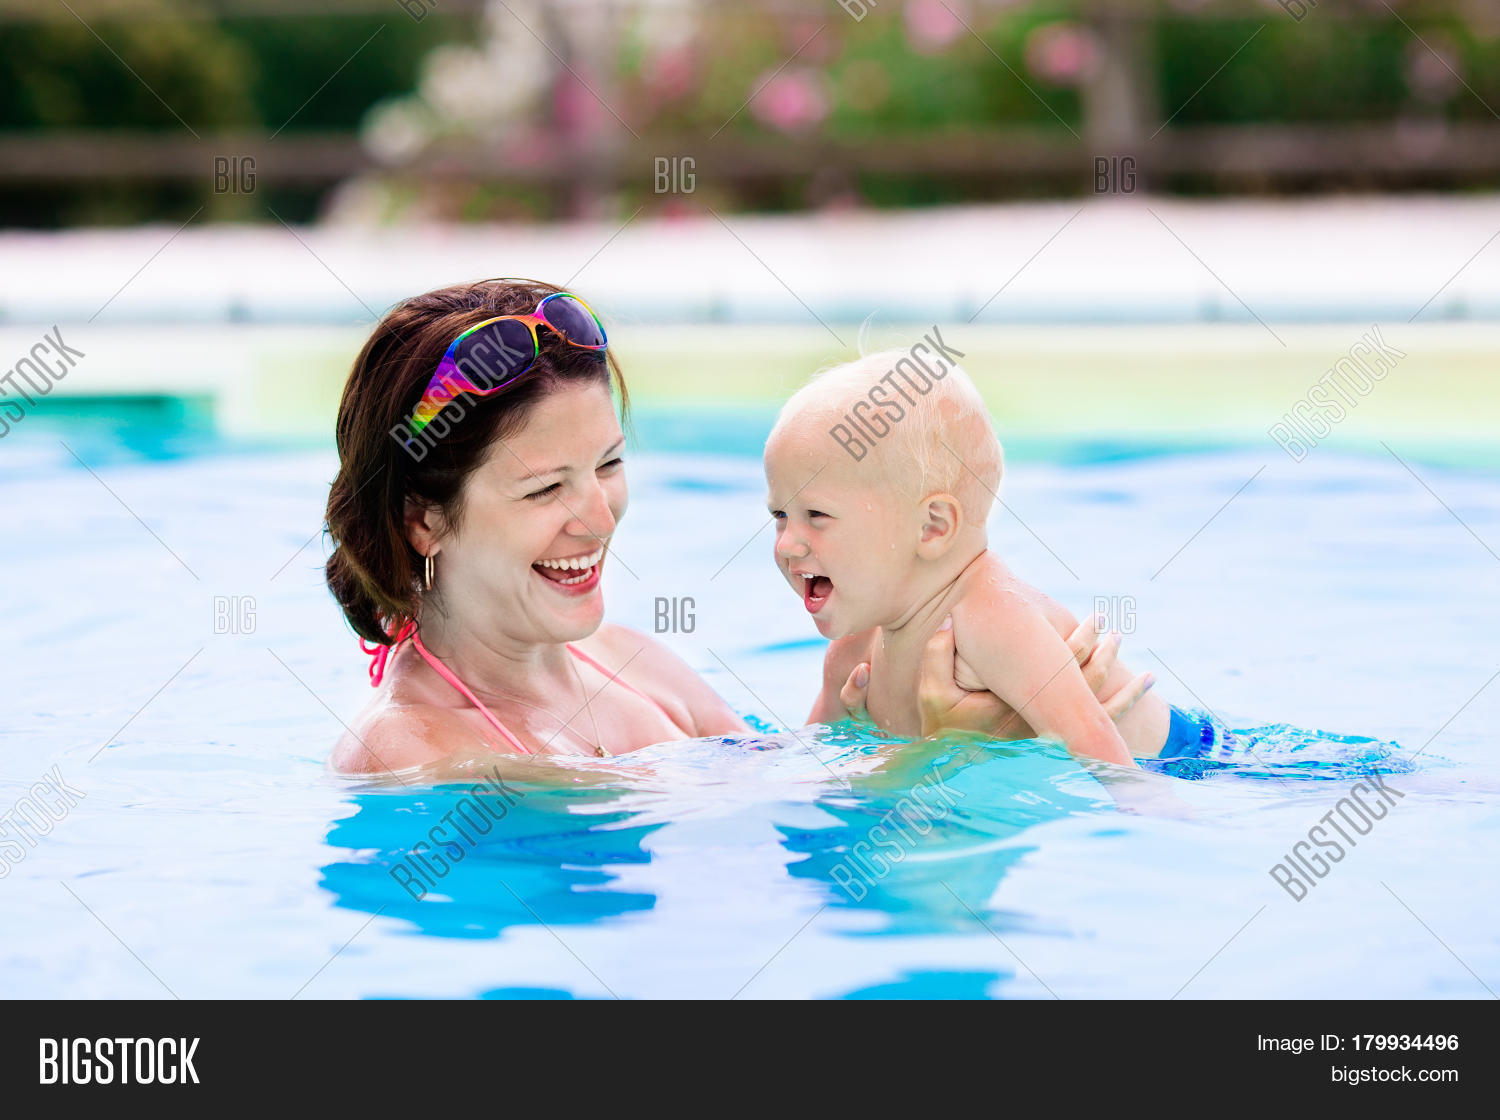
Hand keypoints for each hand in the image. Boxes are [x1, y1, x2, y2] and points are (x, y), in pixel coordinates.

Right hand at [839, 614, 1154, 737]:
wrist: (951, 779)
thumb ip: (936, 656)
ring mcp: (1053, 741)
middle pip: (1088, 684)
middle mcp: (1042, 722)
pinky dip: (1122, 719)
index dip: (1083, 640)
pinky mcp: (1057, 752)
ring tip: (1148, 676)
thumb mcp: (930, 695)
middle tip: (1116, 631)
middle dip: (1106, 655)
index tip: (1095, 620)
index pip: (1062, 666)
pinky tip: (1138, 709)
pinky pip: (1098, 735)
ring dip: (1126, 693)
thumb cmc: (943, 734)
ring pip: (1102, 713)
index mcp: (1020, 702)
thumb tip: (948, 623)